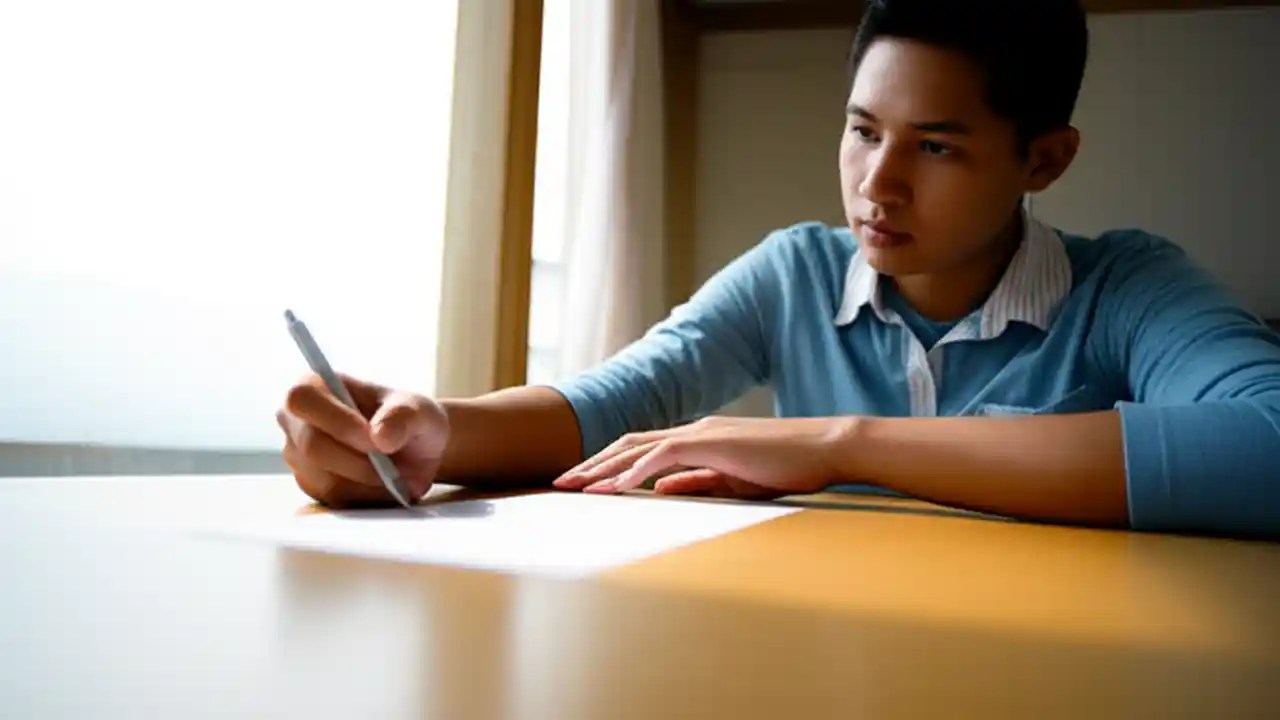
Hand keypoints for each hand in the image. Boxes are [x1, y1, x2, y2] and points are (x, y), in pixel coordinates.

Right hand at [275, 373, 448, 507]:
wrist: (414, 449)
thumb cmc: (409, 419)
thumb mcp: (419, 410)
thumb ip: (403, 417)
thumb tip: (380, 437)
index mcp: (313, 385)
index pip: (303, 399)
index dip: (337, 421)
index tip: (375, 440)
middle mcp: (295, 421)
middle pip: (312, 446)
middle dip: (361, 462)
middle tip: (398, 467)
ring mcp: (298, 457)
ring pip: (325, 480)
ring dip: (370, 482)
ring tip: (402, 474)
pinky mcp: (310, 486)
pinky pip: (334, 500)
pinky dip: (368, 497)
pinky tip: (388, 485)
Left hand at [552, 416, 854, 498]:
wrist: (825, 448)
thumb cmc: (788, 466)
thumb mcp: (733, 480)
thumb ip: (696, 482)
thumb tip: (658, 491)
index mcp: (698, 439)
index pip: (641, 450)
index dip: (608, 466)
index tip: (583, 484)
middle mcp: (692, 431)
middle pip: (628, 445)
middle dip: (592, 466)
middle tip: (561, 484)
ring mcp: (701, 434)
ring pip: (637, 448)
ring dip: (603, 469)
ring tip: (575, 486)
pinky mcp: (713, 442)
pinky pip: (663, 455)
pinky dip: (635, 472)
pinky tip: (614, 488)